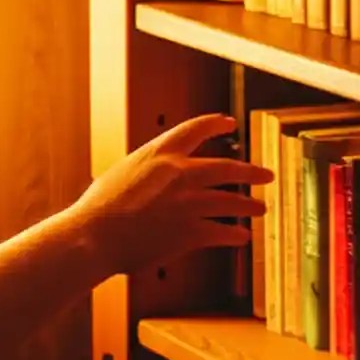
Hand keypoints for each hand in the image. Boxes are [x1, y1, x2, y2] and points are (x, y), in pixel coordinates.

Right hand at [66, 114, 272, 273]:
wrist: (93, 237)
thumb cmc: (99, 209)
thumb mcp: (123, 173)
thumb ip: (148, 169)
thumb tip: (158, 171)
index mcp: (159, 154)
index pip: (195, 129)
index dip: (215, 124)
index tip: (230, 122)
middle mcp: (179, 174)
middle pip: (227, 168)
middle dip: (251, 172)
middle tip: (266, 175)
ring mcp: (188, 203)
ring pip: (231, 201)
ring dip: (249, 205)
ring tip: (260, 208)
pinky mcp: (190, 231)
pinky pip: (222, 232)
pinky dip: (235, 235)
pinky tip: (242, 236)